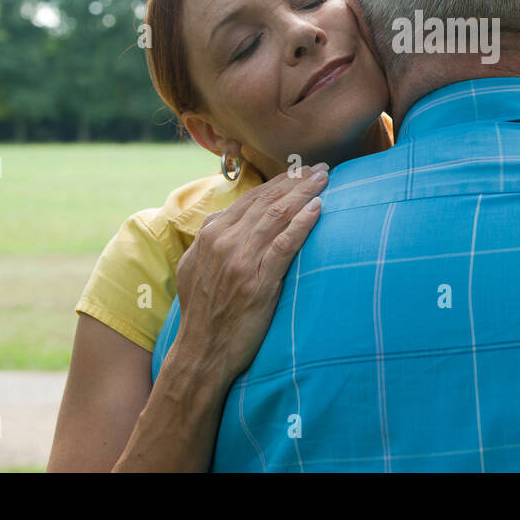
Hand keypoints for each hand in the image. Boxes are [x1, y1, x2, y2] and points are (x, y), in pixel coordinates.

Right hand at [173, 165, 328, 385]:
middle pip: (268, 201)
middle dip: (297, 180)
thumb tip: (223, 219)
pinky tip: (319, 208)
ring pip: (278, 216)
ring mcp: (241, 260)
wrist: (201, 352)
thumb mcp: (194, 267)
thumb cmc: (202, 312)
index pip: (251, 198)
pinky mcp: (258, 282)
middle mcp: (224, 241)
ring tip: (326, 179)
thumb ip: (210, 240)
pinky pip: (285, 244)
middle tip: (322, 168)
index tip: (300, 171)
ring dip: (305, 193)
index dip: (279, 182)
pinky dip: (303, 223)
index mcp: (211, 234)